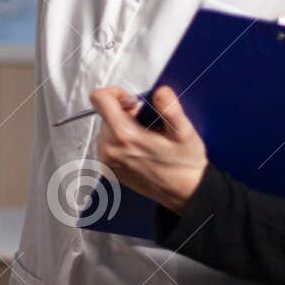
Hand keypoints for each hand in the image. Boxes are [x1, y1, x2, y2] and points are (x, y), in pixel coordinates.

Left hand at [91, 85, 207, 213]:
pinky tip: (139, 149)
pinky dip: (120, 140)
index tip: (132, 101)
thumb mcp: (184, 132)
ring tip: (145, 138)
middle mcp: (109, 149)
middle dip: (124, 113)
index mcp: (124, 136)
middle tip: (147, 123)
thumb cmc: (184, 164)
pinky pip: (107, 143)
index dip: (115, 93)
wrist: (184, 192)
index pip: (99, 99)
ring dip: (122, 126)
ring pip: (106, 128)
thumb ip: (170, 109)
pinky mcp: (107, 168)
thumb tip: (160, 92)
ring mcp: (106, 160)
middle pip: (105, 114)